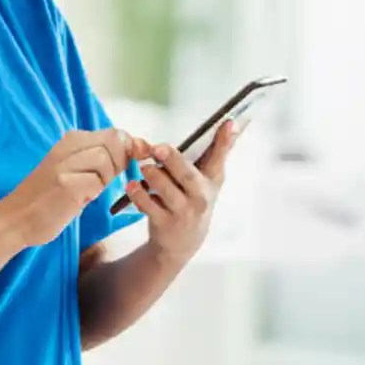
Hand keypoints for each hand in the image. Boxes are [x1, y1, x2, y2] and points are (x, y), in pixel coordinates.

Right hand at [0, 128, 146, 248]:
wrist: (16, 218)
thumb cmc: (48, 197)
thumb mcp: (73, 169)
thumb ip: (100, 158)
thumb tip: (136, 147)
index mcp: (71, 140)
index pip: (115, 133)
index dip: (131, 148)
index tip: (132, 165)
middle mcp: (67, 146)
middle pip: (115, 141)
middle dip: (121, 162)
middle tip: (105, 181)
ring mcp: (65, 164)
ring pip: (107, 160)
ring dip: (106, 179)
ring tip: (88, 191)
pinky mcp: (66, 184)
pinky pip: (98, 182)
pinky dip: (96, 192)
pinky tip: (81, 199)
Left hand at [125, 118, 247, 263]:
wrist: (183, 243)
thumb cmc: (195, 200)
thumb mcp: (209, 180)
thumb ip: (217, 153)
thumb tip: (233, 123)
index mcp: (212, 180)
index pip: (220, 157)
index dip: (225, 140)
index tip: (229, 121)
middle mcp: (201, 197)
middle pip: (188, 176)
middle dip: (173, 161)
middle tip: (158, 148)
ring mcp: (183, 213)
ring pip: (167, 191)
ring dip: (153, 176)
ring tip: (144, 167)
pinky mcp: (165, 224)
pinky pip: (149, 207)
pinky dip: (139, 195)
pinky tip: (132, 185)